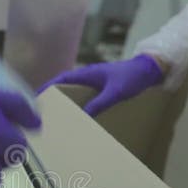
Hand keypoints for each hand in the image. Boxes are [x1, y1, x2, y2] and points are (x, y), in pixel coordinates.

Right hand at [38, 54, 163, 115]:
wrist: (151, 70)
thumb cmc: (132, 77)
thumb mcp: (115, 92)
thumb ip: (99, 103)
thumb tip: (83, 116)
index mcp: (87, 73)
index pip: (61, 79)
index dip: (48, 87)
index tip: (36, 98)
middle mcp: (88, 76)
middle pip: (65, 86)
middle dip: (54, 97)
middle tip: (45, 112)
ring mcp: (95, 81)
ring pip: (75, 91)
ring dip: (67, 101)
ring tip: (58, 116)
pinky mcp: (103, 87)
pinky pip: (86, 96)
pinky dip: (79, 104)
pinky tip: (79, 116)